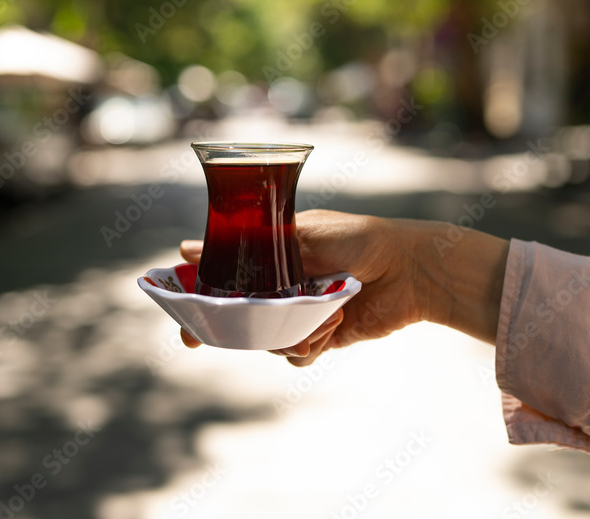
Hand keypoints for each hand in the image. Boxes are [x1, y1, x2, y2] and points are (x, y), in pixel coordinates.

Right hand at [179, 209, 430, 365]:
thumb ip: (250, 248)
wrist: (412, 269)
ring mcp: (298, 313)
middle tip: (198, 340)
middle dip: (221, 328)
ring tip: (316, 315)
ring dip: (282, 332)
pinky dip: (306, 346)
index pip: (223, 274)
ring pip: (263, 338)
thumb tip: (186, 249)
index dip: (196, 293)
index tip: (177, 310)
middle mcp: (280, 286)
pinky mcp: (320, 337)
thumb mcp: (301, 235)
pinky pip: (295, 355)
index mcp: (271, 255)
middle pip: (236, 314)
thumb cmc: (358, 238)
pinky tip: (329, 329)